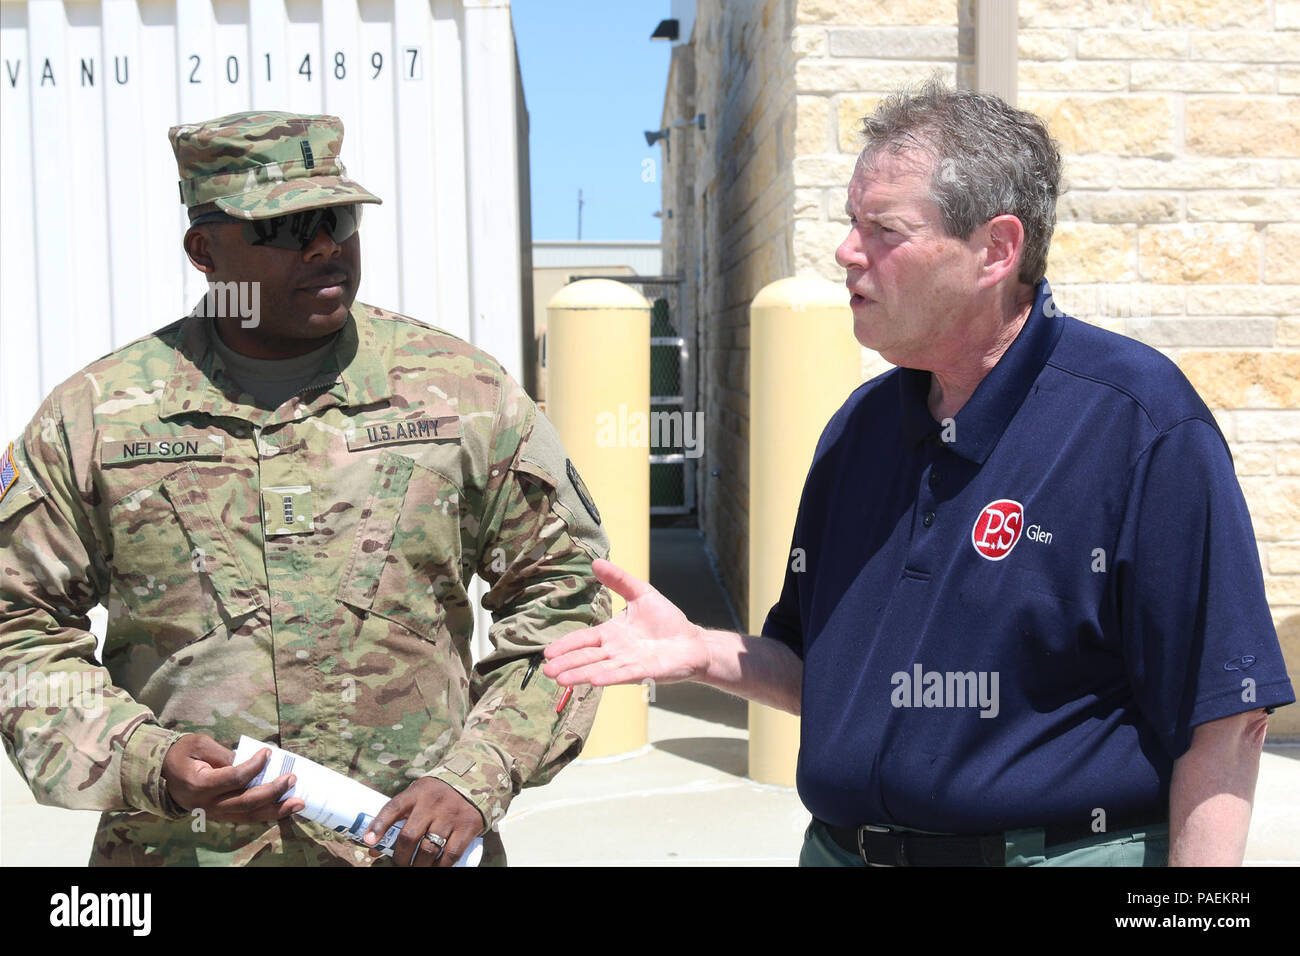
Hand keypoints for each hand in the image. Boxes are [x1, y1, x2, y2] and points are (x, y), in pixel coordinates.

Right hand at [162, 734, 303, 821]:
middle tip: (292, 778)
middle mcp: (206, 803)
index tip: (269, 752)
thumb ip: (224, 754)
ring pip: (248, 815)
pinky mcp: (219, 814)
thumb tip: (252, 760)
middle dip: (273, 791)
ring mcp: (213, 812)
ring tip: (298, 803)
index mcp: (199, 784)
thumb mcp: (199, 744)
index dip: (254, 766)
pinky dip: (265, 814)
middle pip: (246, 802)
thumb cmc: (181, 754)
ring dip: (275, 810)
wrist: (160, 774)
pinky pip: (245, 817)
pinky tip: (283, 809)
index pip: (234, 778)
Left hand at [364, 777, 482, 867]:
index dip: (379, 825)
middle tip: (400, 864)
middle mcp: (433, 803)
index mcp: (416, 793)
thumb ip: (398, 818)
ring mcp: (451, 815)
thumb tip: (373, 848)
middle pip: (409, 836)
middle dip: (401, 857)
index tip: (369, 842)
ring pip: (429, 849)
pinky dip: (440, 866)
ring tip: (415, 867)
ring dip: (418, 865)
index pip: (393, 808)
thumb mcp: (417, 796)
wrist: (473, 782)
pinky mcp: (467, 826)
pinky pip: (451, 854)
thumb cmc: (437, 794)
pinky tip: (435, 868)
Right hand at [542, 558, 708, 687]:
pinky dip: (608, 678)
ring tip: (560, 680)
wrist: (691, 641)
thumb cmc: (666, 619)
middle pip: (586, 657)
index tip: (547, 653)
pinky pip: (623, 675)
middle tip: (546, 671)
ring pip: (598, 669)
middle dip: (566, 664)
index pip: (584, 639)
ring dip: (579, 674)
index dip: (566, 645)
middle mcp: (615, 651)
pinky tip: (593, 681)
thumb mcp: (641, 593)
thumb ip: (619, 580)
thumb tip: (595, 561)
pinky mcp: (644, 672)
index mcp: (611, 633)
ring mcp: (628, 663)